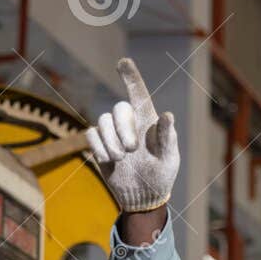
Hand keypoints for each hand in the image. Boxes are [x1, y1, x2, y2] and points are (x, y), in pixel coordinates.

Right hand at [86, 58, 179, 212]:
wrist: (143, 196)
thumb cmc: (162, 174)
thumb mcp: (169, 158)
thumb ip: (167, 137)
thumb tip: (167, 115)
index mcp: (148, 120)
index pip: (138, 93)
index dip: (131, 77)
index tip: (123, 62)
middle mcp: (129, 123)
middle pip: (118, 108)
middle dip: (123, 128)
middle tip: (131, 149)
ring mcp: (112, 133)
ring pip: (103, 121)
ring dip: (111, 142)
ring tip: (121, 159)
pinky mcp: (100, 145)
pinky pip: (91, 134)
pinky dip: (99, 147)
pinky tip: (109, 161)